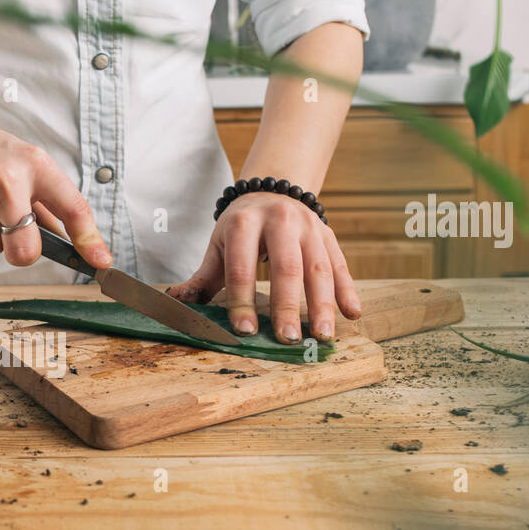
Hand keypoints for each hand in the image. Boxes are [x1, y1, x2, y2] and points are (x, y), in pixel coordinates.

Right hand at [0, 107, 111, 268]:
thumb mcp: (20, 161)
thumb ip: (43, 201)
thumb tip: (66, 239)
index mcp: (36, 166)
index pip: (73, 208)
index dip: (90, 240)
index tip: (101, 262)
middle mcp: (9, 180)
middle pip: (27, 251)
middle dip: (20, 253)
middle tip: (8, 233)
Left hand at [167, 192, 360, 343]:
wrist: (272, 191)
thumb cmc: (241, 227)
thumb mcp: (219, 245)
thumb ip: (203, 277)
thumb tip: (175, 303)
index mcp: (244, 224)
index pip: (242, 267)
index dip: (242, 300)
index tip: (246, 331)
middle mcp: (280, 221)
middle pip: (286, 267)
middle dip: (287, 305)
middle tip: (288, 338)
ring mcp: (308, 227)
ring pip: (319, 267)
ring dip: (322, 304)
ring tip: (321, 335)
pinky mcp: (329, 234)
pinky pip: (341, 264)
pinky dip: (348, 290)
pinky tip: (352, 313)